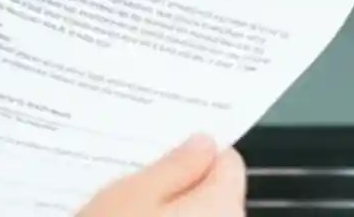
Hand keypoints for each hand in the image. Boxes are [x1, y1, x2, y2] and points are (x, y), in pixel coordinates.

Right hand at [79, 135, 245, 216]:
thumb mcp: (135, 194)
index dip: (198, 151)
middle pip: (214, 191)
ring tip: (125, 207)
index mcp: (224, 204)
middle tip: (136, 180)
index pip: (228, 160)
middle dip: (181, 183)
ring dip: (170, 209)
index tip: (167, 148)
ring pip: (197, 214)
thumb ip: (175, 166)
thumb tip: (203, 142)